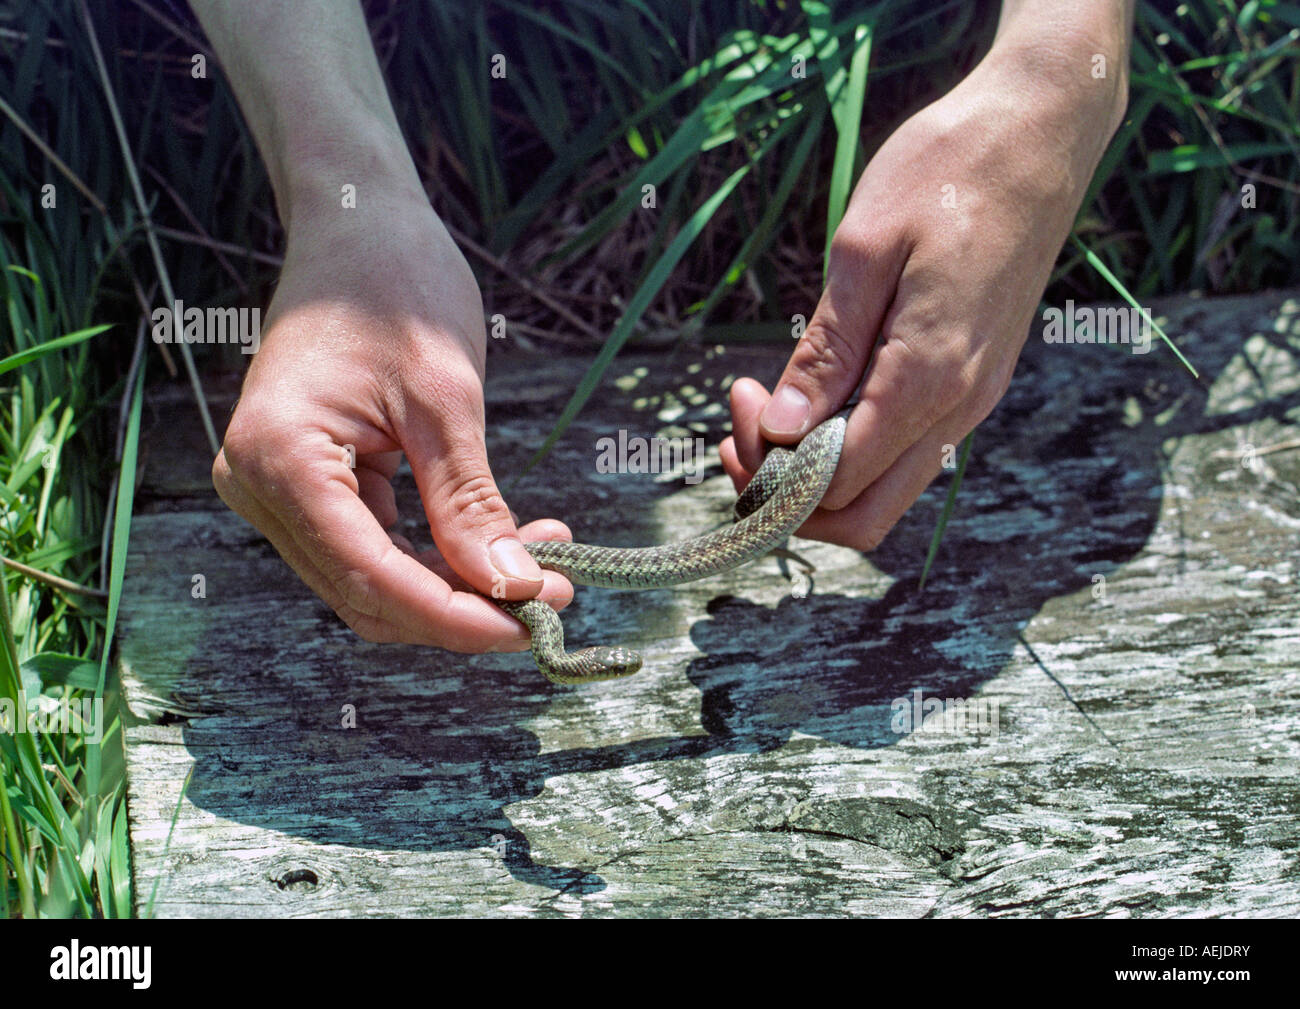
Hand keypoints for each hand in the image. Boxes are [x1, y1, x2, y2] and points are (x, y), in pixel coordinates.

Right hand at [212, 189, 570, 650]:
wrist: (355, 223)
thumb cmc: (394, 283)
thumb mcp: (445, 398)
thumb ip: (469, 502)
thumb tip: (511, 587)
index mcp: (280, 459)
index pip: (371, 579)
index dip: (456, 617)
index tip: (532, 624)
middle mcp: (259, 485)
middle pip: (368, 594)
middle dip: (464, 606)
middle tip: (552, 592)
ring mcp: (275, 487)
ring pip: (372, 579)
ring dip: (456, 584)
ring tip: (541, 559)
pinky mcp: (305, 482)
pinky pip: (372, 543)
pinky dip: (436, 554)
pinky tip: (500, 538)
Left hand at [722, 39, 1126, 550]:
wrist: (1041, 132)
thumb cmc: (949, 171)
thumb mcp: (865, 250)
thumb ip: (826, 351)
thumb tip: (784, 431)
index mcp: (928, 378)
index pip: (837, 484)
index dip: (773, 470)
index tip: (740, 401)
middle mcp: (960, 407)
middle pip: (865, 514)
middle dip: (789, 494)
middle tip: (745, 425)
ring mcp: (975, 398)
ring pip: (887, 488)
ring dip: (819, 470)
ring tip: (773, 402)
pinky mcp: (976, 381)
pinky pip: (908, 448)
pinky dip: (853, 444)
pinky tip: (821, 389)